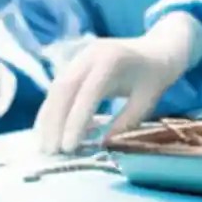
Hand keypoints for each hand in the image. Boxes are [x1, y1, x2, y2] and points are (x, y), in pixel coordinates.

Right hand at [35, 13, 201, 154]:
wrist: (155, 50)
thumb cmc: (154, 78)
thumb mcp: (146, 102)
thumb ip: (124, 122)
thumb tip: (100, 145)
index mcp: (111, 61)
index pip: (87, 93)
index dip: (75, 121)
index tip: (68, 147)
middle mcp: (89, 55)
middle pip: (64, 89)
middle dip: (54, 122)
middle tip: (51, 151)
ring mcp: (79, 58)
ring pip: (56, 89)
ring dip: (48, 118)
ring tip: (46, 146)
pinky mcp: (73, 65)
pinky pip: (58, 88)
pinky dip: (52, 110)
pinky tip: (47, 130)